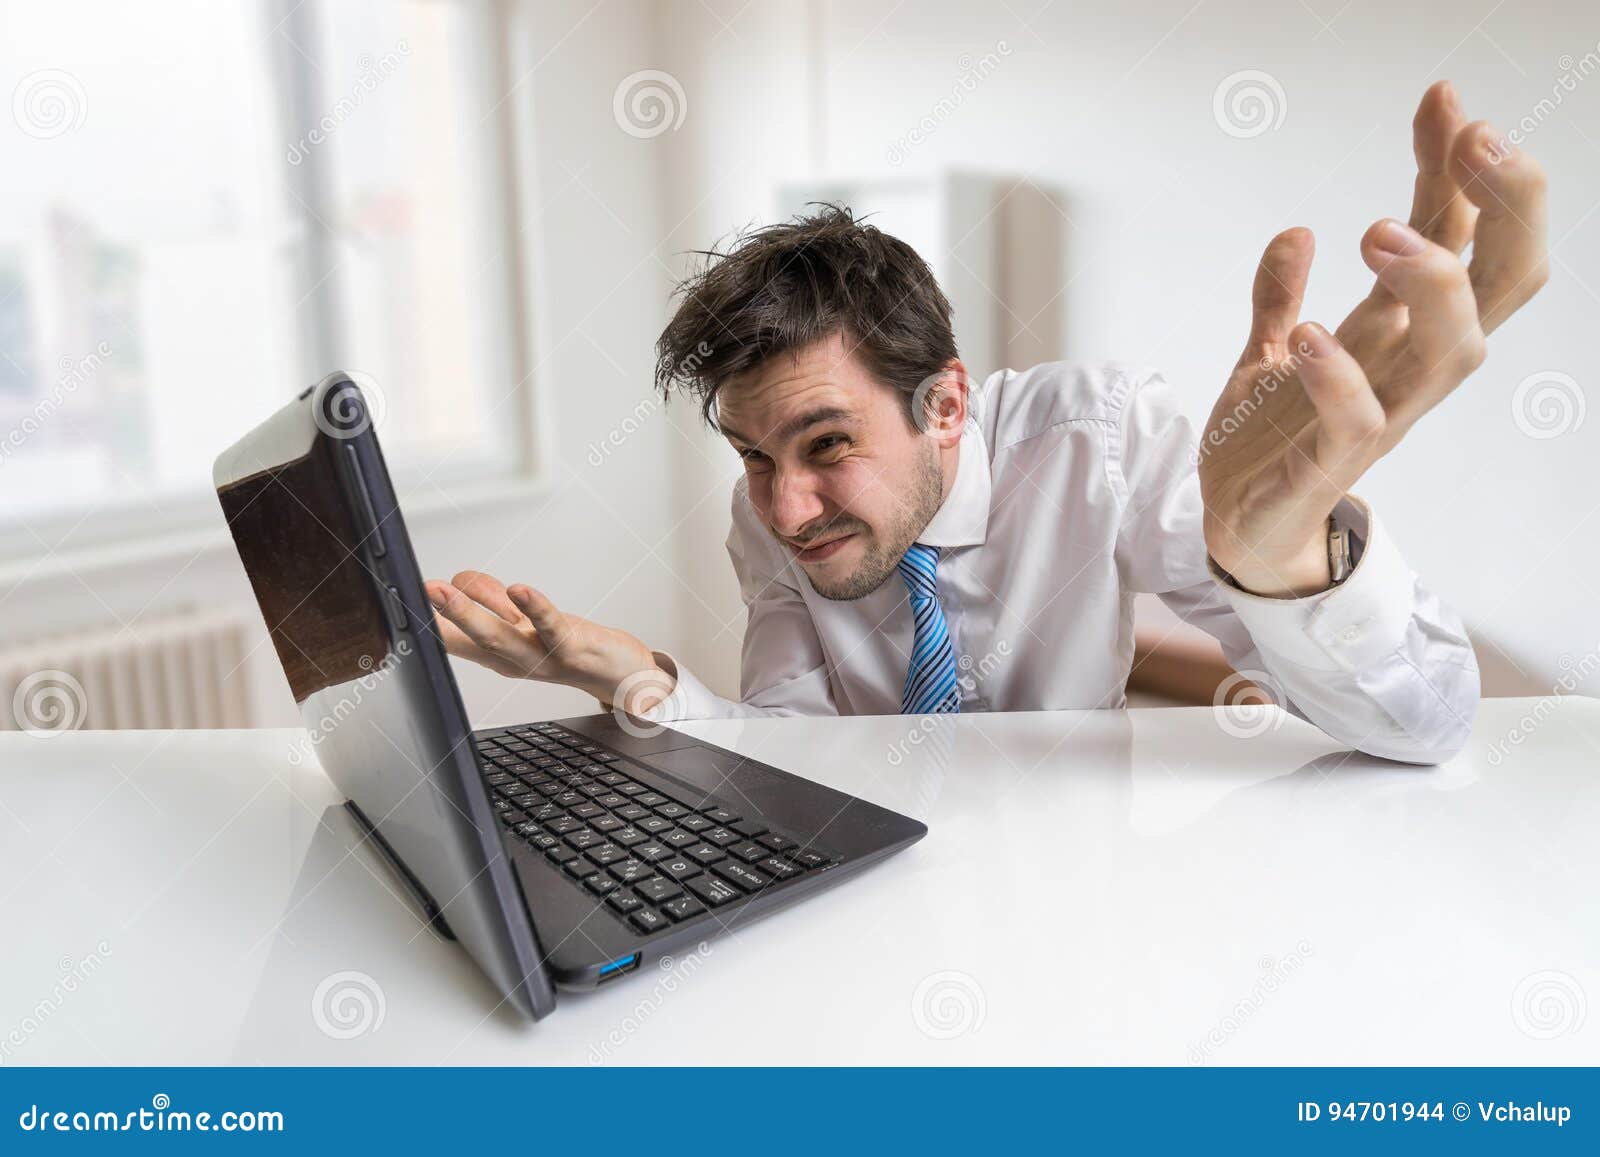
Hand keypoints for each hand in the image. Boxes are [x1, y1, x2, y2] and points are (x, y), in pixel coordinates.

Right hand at [424, 570, 673, 710]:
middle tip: (416, 591)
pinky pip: (549, 625)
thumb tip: (458, 584)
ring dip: (470, 613)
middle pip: (470, 637)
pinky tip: (518, 590)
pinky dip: (534, 607)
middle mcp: (513, 660)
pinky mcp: (572, 647)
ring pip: (499, 634)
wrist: (620, 675)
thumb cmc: (566, 644)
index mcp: (496, 655)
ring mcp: (541, 657)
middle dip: (442, 613)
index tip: (394, 601)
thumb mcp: (520, 621)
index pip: (452, 636)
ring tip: (447, 588)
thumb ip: (490, 600)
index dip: (425, 620)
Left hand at [1199, 81, 1547, 596]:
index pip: (1456, 238)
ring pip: (1452, 351)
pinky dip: (1339, 379)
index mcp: (1399, 335)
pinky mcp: (1327, 468)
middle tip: (1472, 138)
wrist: (1233, 531)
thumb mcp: (1268, 351)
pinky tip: (1311, 333)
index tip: (1443, 101)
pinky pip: (1356, 424)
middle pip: (1500, 284)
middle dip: (1505, 205)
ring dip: (1430, 283)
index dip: (1458, 170)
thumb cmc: (1269, 443)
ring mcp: (1376, 420)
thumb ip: (1280, 293)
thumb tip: (1296, 233)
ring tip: (1378, 231)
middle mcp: (1407, 372)